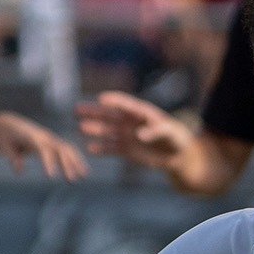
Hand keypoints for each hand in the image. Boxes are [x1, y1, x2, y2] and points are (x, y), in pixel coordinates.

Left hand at [0, 112, 87, 180]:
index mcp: (32, 137)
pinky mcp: (54, 143)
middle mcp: (45, 136)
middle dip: (67, 164)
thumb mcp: (4, 147)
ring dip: (76, 162)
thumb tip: (19, 170)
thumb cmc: (5, 138)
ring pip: (67, 149)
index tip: (51, 177)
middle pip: (59, 150)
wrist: (9, 125)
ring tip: (84, 176)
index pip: (43, 150)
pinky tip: (83, 172)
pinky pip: (68, 151)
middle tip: (72, 181)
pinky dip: (76, 160)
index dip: (48, 162)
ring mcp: (51, 139)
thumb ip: (12, 157)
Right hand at [75, 91, 194, 169]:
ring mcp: (126, 135)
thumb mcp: (170, 132)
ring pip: (106, 130)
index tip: (101, 99)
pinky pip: (111, 148)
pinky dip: (101, 148)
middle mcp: (130, 122)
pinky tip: (89, 148)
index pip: (125, 104)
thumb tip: (139, 134)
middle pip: (109, 115)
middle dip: (93, 112)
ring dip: (94, 129)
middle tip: (77, 109)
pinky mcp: (126, 149)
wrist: (176, 154)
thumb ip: (156, 131)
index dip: (114, 100)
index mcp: (141, 112)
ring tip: (80, 127)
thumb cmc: (176, 137)